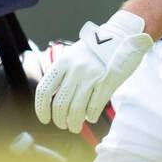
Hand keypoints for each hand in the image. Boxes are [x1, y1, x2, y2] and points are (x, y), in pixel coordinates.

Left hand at [34, 10, 154, 133]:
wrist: (120, 35)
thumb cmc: (95, 50)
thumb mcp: (73, 56)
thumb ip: (63, 74)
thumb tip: (52, 101)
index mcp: (62, 63)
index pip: (44, 90)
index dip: (41, 109)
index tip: (45, 119)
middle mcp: (74, 70)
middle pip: (59, 105)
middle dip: (60, 120)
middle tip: (64, 125)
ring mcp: (90, 76)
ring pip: (76, 110)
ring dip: (74, 123)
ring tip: (75, 126)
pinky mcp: (106, 82)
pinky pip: (94, 107)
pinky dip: (91, 117)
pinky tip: (91, 117)